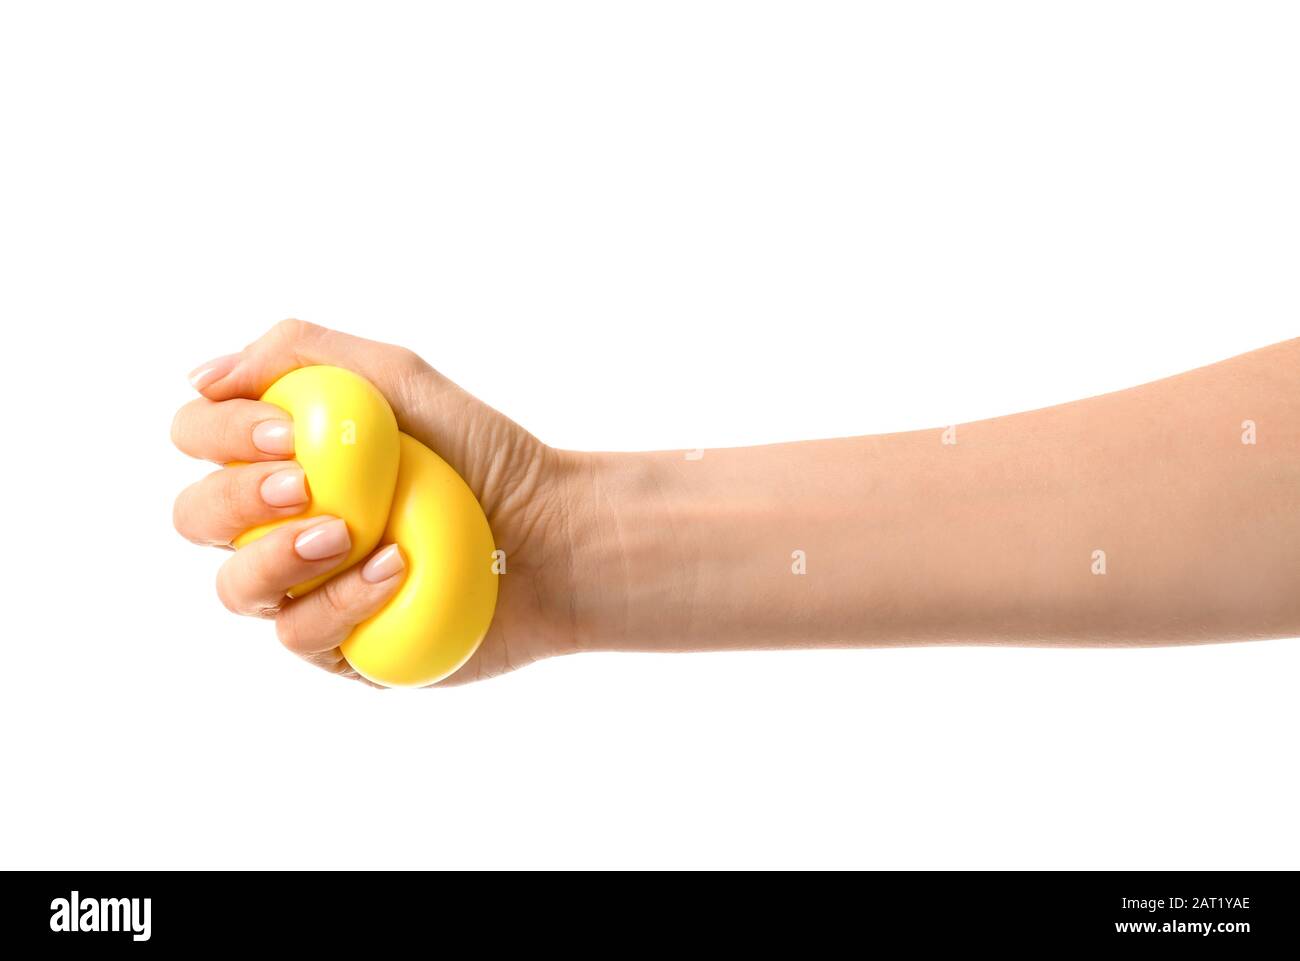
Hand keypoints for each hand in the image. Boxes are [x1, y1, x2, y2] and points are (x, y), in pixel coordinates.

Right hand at [172, 319, 579, 684]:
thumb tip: (203, 376)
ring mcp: (307, 589)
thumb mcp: (402, 380)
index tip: (287, 435)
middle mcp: (283, 522)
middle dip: (236, 499)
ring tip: (350, 533)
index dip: (221, 434)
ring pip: (234, 588)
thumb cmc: (483, 456)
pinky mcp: (340, 645)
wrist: (553, 535)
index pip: (200, 437)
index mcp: (285, 454)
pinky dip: (342, 600)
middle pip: (196, 517)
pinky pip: (299, 634)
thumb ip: (304, 354)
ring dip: (279, 557)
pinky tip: (395, 571)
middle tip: (306, 486)